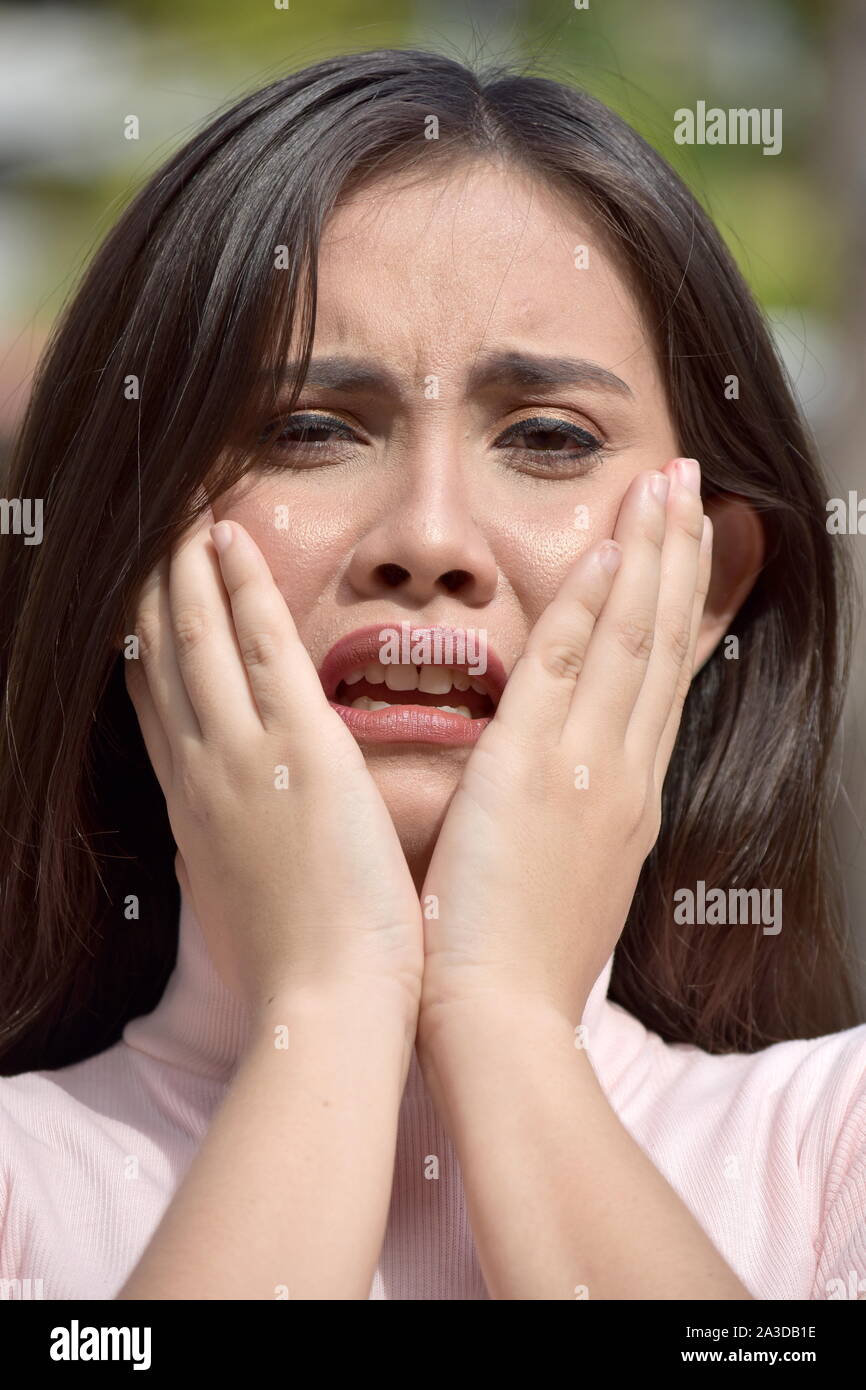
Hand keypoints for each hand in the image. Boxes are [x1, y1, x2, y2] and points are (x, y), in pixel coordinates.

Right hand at [125, 511, 423, 1019]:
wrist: (325, 1007)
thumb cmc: (297, 972)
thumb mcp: (237, 906)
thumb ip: (224, 856)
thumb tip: (215, 839)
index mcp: (194, 810)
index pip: (156, 708)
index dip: (145, 647)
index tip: (139, 605)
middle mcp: (200, 773)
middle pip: (162, 661)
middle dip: (154, 592)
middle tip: (148, 533)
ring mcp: (242, 756)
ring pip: (199, 640)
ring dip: (186, 571)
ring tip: (181, 515)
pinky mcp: (299, 747)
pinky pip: (260, 647)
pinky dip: (240, 589)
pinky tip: (228, 540)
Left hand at [418, 459, 710, 1047]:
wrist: (503, 1021)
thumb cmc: (520, 965)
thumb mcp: (569, 881)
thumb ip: (574, 823)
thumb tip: (567, 791)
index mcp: (629, 800)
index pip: (666, 684)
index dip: (685, 612)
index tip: (696, 555)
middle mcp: (624, 774)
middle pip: (663, 646)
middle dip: (679, 560)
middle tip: (692, 489)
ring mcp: (588, 768)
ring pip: (631, 642)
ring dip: (649, 557)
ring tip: (665, 487)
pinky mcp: (533, 771)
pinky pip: (570, 670)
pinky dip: (592, 607)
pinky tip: (608, 552)